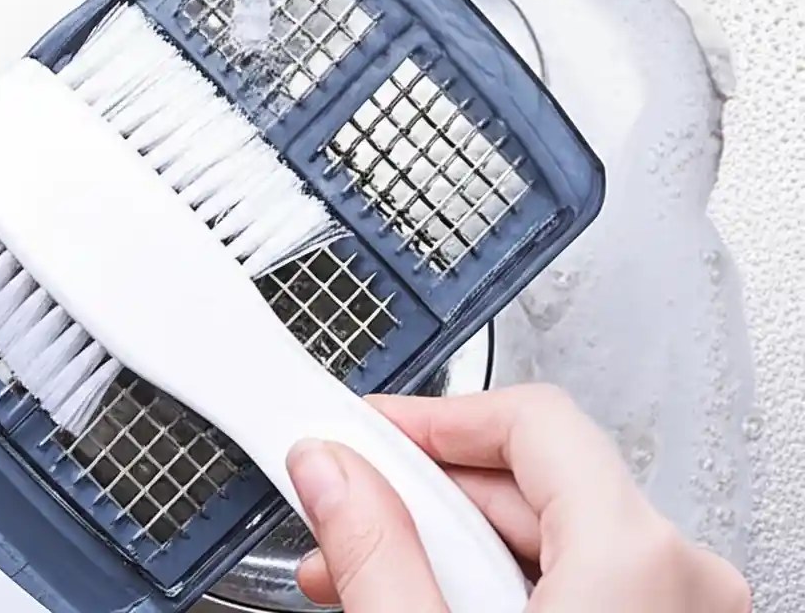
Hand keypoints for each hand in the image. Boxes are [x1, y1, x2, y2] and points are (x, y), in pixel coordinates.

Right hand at [288, 384, 751, 611]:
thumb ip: (375, 554)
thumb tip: (328, 472)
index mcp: (638, 561)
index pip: (528, 418)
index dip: (426, 419)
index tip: (354, 437)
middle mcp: (682, 577)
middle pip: (530, 478)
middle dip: (421, 497)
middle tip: (340, 516)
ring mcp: (678, 611)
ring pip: (548, 535)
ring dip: (450, 549)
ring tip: (367, 584)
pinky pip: (576, 580)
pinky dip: (499, 585)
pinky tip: (432, 604)